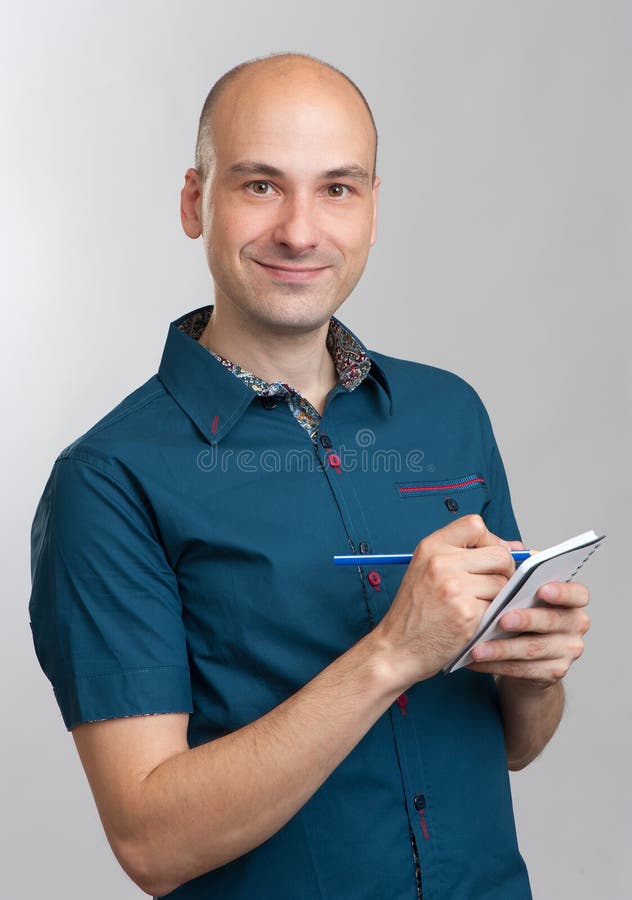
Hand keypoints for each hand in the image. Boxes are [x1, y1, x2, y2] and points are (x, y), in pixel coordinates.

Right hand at [373, 514, 515, 687]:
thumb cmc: (414, 612)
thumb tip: (515, 547)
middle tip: (490, 586)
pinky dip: (491, 616)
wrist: (396, 648)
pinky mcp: (467, 613)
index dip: (490, 540)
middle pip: (499, 555)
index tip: (488, 557)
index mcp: (431, 547)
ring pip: (502, 583)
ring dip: (497, 597)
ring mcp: (455, 588)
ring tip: (475, 606)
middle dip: (503, 572)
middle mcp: (441, 562)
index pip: (475, 525)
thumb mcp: (426, 570)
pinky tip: (473, 621)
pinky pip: (498, 607)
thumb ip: (463, 555)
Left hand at [467, 580, 590, 688]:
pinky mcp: (554, 672)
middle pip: (552, 621)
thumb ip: (521, 570)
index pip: (578, 593)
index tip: (541, 590)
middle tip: (501, 620)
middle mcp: (576, 624)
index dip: (562, 592)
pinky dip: (497, 665)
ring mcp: (568, 650)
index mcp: (571, 600)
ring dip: (502, 648)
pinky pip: (523, 669)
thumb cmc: (521, 612)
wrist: (525, 654)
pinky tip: (477, 660)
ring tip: (478, 648)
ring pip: (533, 648)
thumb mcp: (523, 591)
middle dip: (525, 620)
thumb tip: (508, 550)